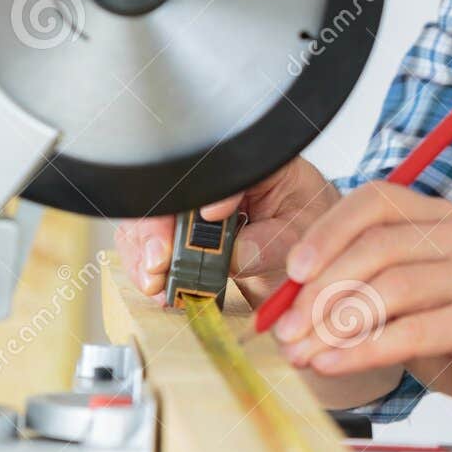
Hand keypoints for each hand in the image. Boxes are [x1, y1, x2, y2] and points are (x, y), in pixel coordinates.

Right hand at [114, 156, 339, 306]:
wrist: (306, 247)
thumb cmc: (307, 228)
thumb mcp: (303, 234)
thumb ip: (273, 243)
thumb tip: (237, 254)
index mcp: (252, 165)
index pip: (220, 166)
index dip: (208, 191)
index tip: (211, 216)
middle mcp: (214, 179)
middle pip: (169, 191)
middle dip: (156, 228)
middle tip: (159, 261)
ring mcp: (192, 204)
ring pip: (150, 218)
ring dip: (144, 252)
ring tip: (155, 282)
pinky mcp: (179, 231)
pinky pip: (149, 244)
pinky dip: (147, 267)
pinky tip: (158, 286)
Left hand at [269, 180, 451, 429]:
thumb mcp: (414, 308)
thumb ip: (366, 295)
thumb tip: (293, 303)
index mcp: (446, 220)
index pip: (375, 201)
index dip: (326, 233)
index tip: (292, 273)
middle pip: (376, 246)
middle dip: (319, 290)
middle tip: (286, 328)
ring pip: (391, 287)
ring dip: (334, 324)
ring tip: (303, 352)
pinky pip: (412, 331)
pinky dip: (362, 350)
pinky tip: (332, 365)